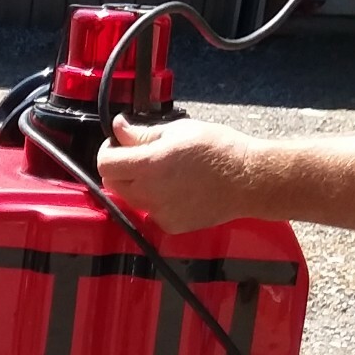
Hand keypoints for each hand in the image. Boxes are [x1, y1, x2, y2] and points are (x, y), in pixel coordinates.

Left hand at [96, 116, 257, 232]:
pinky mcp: (169, 225)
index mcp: (149, 165)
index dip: (109, 151)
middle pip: (113, 182)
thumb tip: (119, 128)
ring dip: (136, 184)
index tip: (118, 145)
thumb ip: (143, 133)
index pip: (105, 163)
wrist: (249, 180)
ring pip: (130, 198)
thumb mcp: (179, 130)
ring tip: (164, 172)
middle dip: (120, 168)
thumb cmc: (220, 151)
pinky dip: (155, 201)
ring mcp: (158, 212)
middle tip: (141, 156)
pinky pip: (149, 212)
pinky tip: (177, 189)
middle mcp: (149, 193)